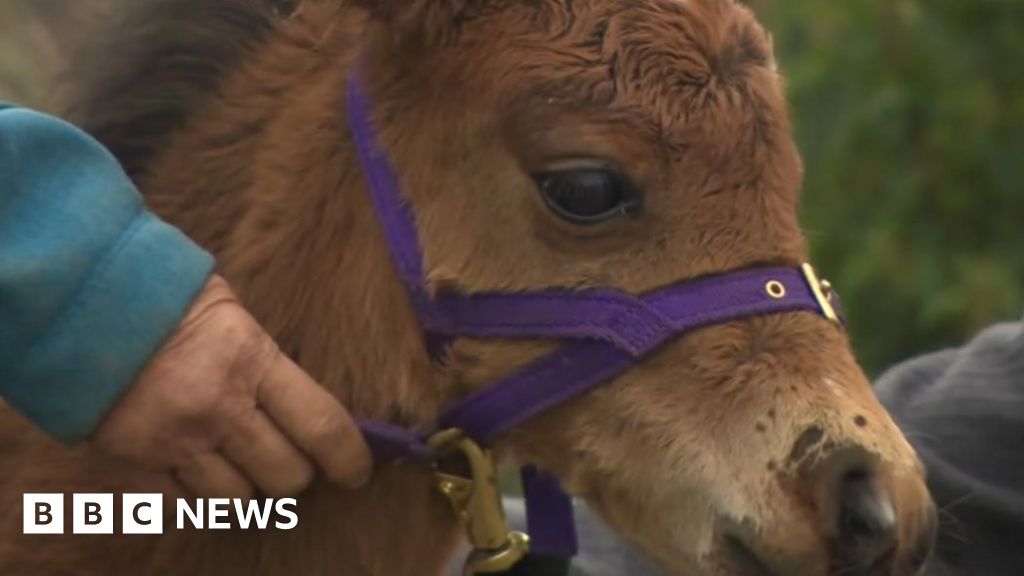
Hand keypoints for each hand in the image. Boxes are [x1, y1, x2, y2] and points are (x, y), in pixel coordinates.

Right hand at [91, 275, 371, 497]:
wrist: (83, 301)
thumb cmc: (168, 297)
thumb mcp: (235, 314)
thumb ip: (268, 361)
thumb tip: (306, 405)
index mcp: (252, 361)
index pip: (322, 425)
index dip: (350, 457)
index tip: (357, 472)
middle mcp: (220, 407)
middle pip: (286, 475)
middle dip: (297, 473)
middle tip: (289, 457)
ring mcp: (177, 439)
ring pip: (238, 499)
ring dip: (248, 487)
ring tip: (240, 460)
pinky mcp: (137, 461)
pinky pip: (184, 504)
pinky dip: (197, 495)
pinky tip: (197, 468)